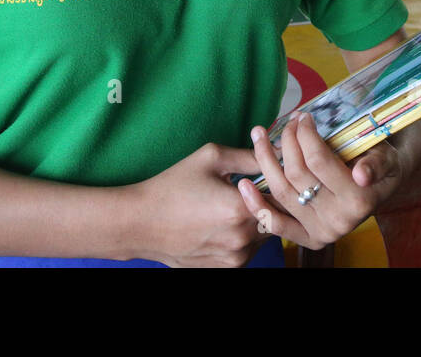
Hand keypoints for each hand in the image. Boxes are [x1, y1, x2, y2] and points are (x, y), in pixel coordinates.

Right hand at [121, 142, 269, 267]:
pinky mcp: (224, 268)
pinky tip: (222, 224)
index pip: (281, 196)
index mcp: (240, 209)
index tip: (269, 176)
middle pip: (274, 217)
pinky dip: (243, 238)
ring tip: (230, 207)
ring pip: (262, 236)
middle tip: (246, 190)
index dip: (278, 184)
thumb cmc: (172, 187)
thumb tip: (276, 151)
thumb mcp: (210, 158)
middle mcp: (241, 238)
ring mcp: (233, 257)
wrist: (139, 224)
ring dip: (256, 222)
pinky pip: (248, 251)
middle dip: (267, 202)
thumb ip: (249, 155)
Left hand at [238, 113, 405, 250]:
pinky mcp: (309, 238)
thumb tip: (361, 175)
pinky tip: (243, 185)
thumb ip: (376, 163)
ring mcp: (322, 232)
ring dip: (265, 162)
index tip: (304, 117)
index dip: (306, 135)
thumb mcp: (387, 156)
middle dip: (287, 142)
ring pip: (282, 193)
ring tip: (259, 136)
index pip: (319, 161)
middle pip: (297, 174)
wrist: (385, 186)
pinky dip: (258, 205)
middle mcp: (339, 220)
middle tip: (288, 123)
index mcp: (359, 200)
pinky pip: (277, 223)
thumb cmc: (382, 162)